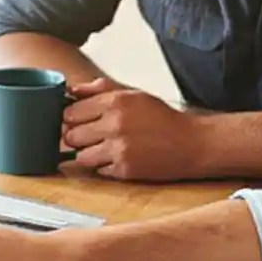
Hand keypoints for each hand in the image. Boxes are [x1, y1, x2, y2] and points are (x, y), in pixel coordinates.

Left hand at [63, 79, 208, 180]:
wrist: (191, 143)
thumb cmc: (162, 118)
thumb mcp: (133, 94)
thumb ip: (100, 89)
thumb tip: (71, 91)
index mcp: (115, 101)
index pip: (70, 112)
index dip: (72, 119)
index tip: (79, 121)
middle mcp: (114, 124)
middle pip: (71, 135)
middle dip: (77, 137)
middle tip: (91, 137)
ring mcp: (119, 149)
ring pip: (80, 156)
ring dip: (88, 154)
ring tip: (103, 149)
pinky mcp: (124, 169)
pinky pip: (97, 171)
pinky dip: (103, 167)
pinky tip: (118, 158)